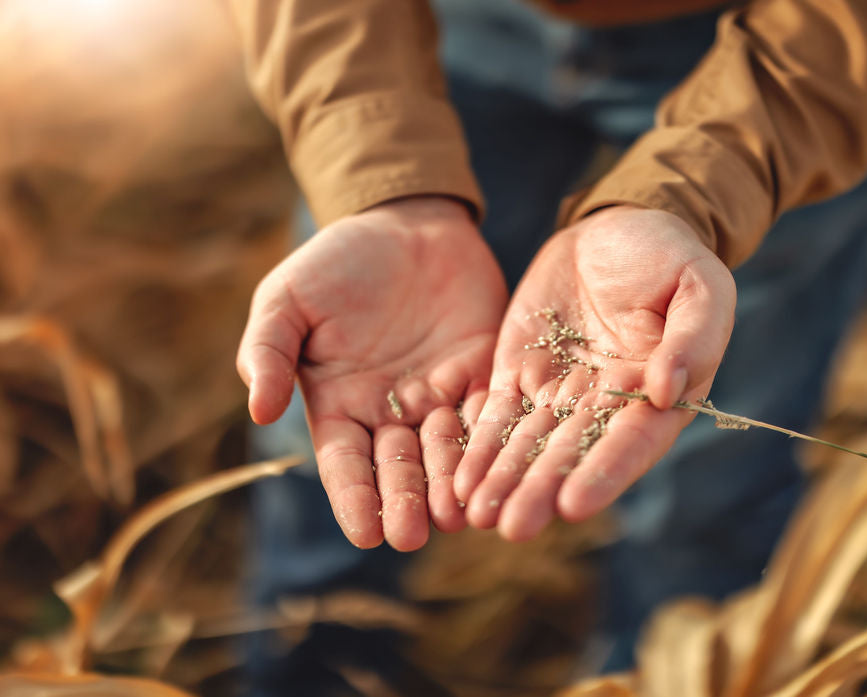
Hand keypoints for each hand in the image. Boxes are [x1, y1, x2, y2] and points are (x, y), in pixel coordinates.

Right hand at [237, 196, 506, 550]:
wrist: (403, 223)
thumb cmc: (336, 263)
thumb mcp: (287, 300)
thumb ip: (269, 351)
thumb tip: (258, 411)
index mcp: (340, 407)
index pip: (346, 465)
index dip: (354, 499)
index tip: (363, 534)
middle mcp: (390, 413)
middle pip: (398, 469)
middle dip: (404, 503)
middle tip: (412, 536)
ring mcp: (440, 397)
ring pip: (446, 451)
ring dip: (450, 485)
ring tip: (456, 515)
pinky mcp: (484, 373)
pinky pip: (489, 412)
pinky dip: (490, 440)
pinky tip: (494, 466)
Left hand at [453, 206, 735, 540]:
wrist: (616, 228)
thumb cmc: (671, 257)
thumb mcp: (699, 285)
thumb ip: (693, 338)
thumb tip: (668, 391)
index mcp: (655, 395)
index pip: (630, 441)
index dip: (603, 473)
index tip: (574, 505)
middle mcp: (605, 407)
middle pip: (571, 455)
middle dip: (540, 490)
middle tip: (513, 528)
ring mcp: (558, 394)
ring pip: (528, 445)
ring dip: (504, 481)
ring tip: (478, 517)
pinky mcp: (519, 374)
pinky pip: (497, 415)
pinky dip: (479, 447)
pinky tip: (458, 481)